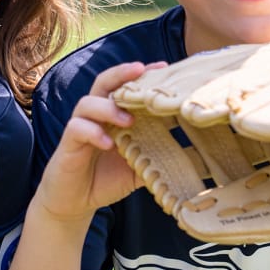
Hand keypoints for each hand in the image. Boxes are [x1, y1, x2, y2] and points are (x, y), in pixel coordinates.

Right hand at [33, 61, 160, 222]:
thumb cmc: (107, 179)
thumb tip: (201, 157)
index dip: (142, 75)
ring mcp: (81, 128)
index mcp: (114, 116)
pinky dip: (92, 132)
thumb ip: (164, 158)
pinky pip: (77, 128)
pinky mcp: (68, 144)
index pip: (126, 86)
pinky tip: (107, 143)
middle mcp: (96, 116)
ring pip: (88, 102)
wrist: (76, 202)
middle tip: (141, 70)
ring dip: (109, 107)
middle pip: (104, 82)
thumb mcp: (141, 167)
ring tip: (129, 120)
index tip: (164, 67)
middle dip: (122, 73)